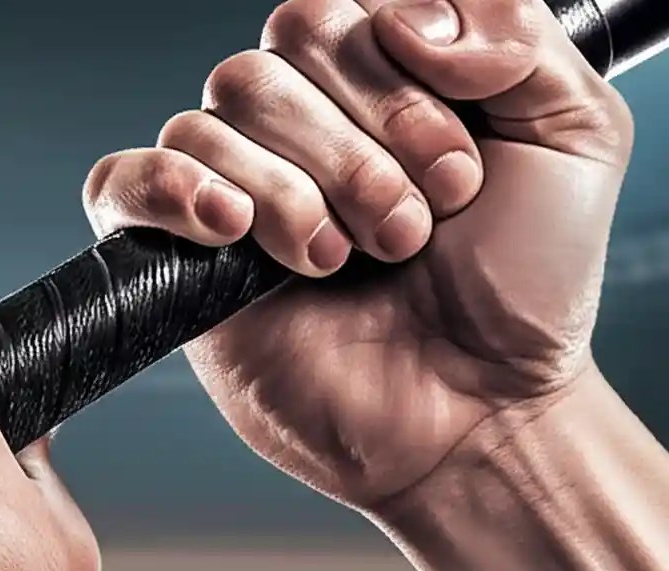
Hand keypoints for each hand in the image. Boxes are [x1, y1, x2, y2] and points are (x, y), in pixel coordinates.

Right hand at [82, 0, 633, 509]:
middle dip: (352, 153)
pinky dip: (168, 190)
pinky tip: (232, 226)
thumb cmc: (521, 286)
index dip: (392, 81)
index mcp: (373, 78)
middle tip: (410, 229)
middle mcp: (296, 125)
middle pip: (265, 64)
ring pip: (209, 121)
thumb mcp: (572, 133)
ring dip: (293, 195)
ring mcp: (233, 188)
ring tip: (349, 260)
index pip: (334, 12)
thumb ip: (513, 32)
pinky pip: (119, 183)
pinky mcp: (180, 257)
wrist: (475, 410)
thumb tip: (404, 20)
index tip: (456, 174)